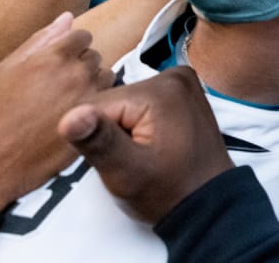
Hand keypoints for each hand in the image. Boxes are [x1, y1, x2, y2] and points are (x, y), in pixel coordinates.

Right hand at [0, 13, 112, 211]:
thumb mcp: (5, 69)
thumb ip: (39, 41)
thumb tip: (66, 18)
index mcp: (52, 56)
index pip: (82, 35)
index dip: (70, 47)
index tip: (58, 63)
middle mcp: (76, 73)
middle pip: (94, 56)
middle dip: (81, 65)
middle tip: (58, 85)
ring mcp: (89, 99)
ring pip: (106, 77)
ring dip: (93, 84)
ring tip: (66, 101)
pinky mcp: (95, 123)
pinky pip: (108, 103)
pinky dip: (97, 105)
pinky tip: (76, 116)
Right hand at [58, 66, 232, 223]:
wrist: (208, 204)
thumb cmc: (169, 192)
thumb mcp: (127, 173)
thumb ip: (99, 142)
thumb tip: (70, 116)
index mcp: (161, 88)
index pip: (94, 106)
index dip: (97, 139)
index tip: (120, 159)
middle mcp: (174, 75)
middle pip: (110, 102)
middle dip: (111, 133)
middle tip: (135, 159)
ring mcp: (181, 82)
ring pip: (122, 104)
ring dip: (124, 131)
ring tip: (147, 153)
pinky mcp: (182, 93)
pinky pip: (140, 105)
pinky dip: (139, 126)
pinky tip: (155, 144)